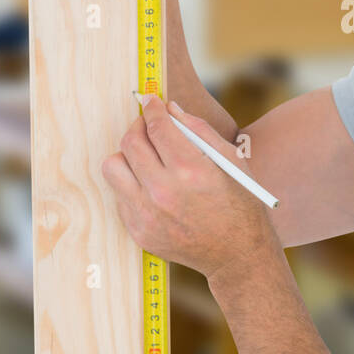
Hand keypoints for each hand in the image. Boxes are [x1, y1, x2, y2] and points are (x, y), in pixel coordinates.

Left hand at [101, 94, 279, 283]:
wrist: (237, 254)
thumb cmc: (240, 202)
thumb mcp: (230, 159)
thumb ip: (199, 129)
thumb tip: (171, 108)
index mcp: (190, 171)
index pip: (157, 127)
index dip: (152, 107)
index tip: (150, 100)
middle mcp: (163, 193)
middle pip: (130, 143)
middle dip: (139, 125)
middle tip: (148, 124)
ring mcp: (147, 215)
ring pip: (113, 167)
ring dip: (128, 155)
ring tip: (147, 157)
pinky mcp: (138, 231)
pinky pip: (120, 195)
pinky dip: (133, 183)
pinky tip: (153, 186)